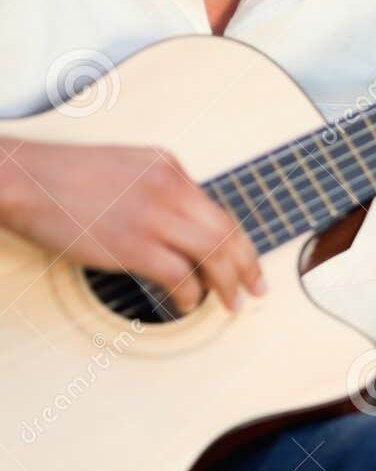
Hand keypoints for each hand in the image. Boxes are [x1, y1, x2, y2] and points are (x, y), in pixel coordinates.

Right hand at [0, 139, 264, 313]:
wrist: (22, 179)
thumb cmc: (59, 177)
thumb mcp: (123, 164)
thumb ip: (155, 186)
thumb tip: (178, 221)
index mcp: (168, 165)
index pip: (216, 208)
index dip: (237, 240)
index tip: (246, 260)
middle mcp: (170, 186)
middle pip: (227, 231)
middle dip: (248, 265)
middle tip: (257, 288)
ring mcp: (154, 215)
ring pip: (213, 254)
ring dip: (228, 284)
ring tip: (232, 303)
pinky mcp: (133, 244)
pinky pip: (180, 276)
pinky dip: (190, 295)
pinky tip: (188, 305)